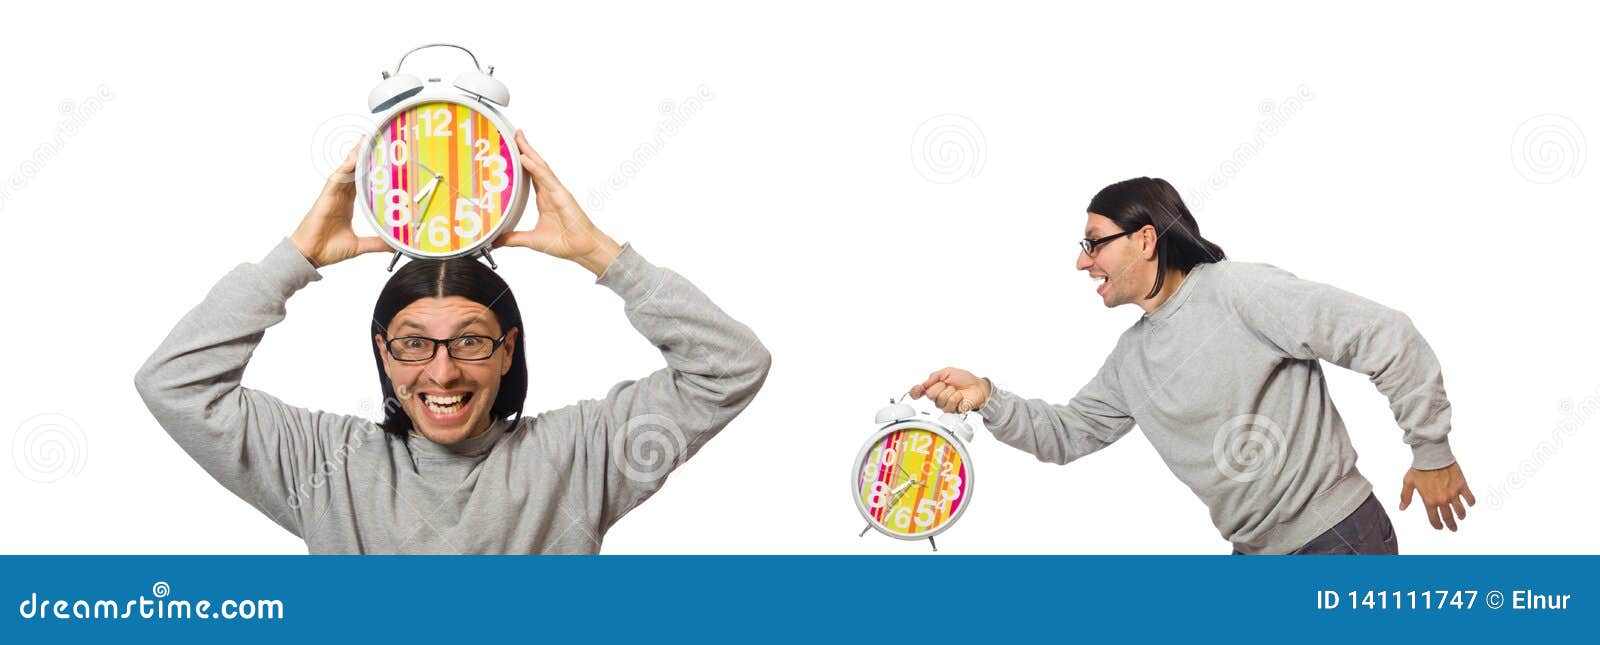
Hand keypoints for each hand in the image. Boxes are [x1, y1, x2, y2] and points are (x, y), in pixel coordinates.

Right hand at [289, 148, 389, 267]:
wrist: (310, 257)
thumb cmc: (327, 249)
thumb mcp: (359, 245)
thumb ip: (377, 243)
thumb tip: (395, 244)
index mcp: (347, 204)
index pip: (361, 182)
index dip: (370, 169)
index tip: (382, 159)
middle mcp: (340, 197)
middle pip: (353, 172)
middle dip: (363, 156)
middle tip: (375, 141)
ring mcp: (331, 196)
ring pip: (345, 172)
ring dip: (354, 157)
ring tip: (365, 143)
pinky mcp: (324, 198)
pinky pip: (335, 180)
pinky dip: (343, 170)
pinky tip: (352, 160)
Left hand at [493, 130, 621, 276]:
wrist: (582, 249)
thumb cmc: (565, 242)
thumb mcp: (532, 240)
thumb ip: (513, 238)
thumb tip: (496, 241)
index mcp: (544, 198)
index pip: (529, 175)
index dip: (520, 161)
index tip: (509, 150)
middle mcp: (549, 191)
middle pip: (535, 165)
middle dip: (525, 149)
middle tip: (513, 133)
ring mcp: (556, 192)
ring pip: (540, 167)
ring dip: (529, 152)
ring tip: (518, 138)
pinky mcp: (562, 196)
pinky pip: (547, 178)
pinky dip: (536, 168)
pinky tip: (525, 158)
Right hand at [909, 367, 991, 412]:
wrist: (978, 386)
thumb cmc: (964, 379)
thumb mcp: (948, 372)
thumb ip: (934, 376)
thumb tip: (923, 384)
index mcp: (934, 388)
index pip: (918, 393)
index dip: (915, 392)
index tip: (918, 389)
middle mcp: (937, 398)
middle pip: (930, 395)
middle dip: (941, 386)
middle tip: (949, 384)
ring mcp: (945, 406)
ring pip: (940, 400)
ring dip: (950, 391)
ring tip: (956, 390)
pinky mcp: (953, 411)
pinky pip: (950, 404)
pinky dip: (957, 397)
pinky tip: (961, 396)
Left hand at [1399, 462, 1475, 530]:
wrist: (1432, 456)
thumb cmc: (1420, 468)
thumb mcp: (1408, 482)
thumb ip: (1405, 497)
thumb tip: (1402, 508)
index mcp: (1430, 500)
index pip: (1434, 519)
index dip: (1437, 525)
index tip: (1439, 527)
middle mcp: (1442, 499)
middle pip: (1449, 517)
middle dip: (1451, 525)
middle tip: (1453, 528)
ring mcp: (1454, 493)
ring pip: (1461, 510)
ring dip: (1461, 515)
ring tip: (1461, 517)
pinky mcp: (1462, 485)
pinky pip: (1470, 498)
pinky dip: (1471, 502)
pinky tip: (1469, 503)